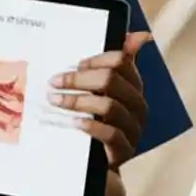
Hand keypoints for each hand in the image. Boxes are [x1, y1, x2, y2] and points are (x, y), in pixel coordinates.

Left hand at [49, 31, 150, 168]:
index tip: (73, 64)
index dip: (94, 60)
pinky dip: (88, 126)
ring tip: (55, 100)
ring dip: (77, 101)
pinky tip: (71, 122)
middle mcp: (137, 104)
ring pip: (109, 106)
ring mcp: (133, 128)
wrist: (93, 161)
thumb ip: (109, 62)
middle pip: (111, 80)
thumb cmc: (93, 117)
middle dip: (78, 79)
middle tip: (54, 82)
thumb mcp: (97, 88)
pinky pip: (110, 134)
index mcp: (132, 84)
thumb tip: (140, 35)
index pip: (121, 61)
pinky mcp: (125, 150)